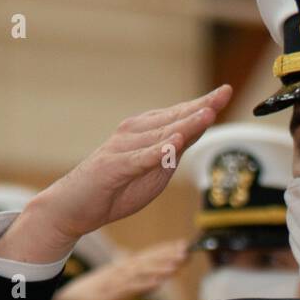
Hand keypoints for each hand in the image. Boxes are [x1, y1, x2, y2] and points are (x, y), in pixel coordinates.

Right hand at [0, 86, 231, 263]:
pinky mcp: (113, 167)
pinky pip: (139, 159)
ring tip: (208, 114)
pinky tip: (173, 144)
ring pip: (160, 135)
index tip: (226, 92)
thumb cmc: (114, 190)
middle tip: (224, 93)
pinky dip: (157, 151)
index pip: (179, 117)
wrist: (74, 207)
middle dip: (200, 107)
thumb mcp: (152, 173)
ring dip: (184, 124)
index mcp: (145, 133)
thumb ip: (171, 155)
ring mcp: (123, 149)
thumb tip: (192, 137)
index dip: (203, 104)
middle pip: (173, 119)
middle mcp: (134, 133)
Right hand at [44, 240, 188, 299]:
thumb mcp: (113, 284)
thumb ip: (132, 280)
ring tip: (179, 262)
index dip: (165, 250)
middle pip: (147, 261)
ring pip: (142, 273)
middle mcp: (119, 272)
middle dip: (168, 255)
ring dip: (161, 267)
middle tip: (187, 249)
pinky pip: (130, 290)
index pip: (147, 256)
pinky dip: (145, 285)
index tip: (184, 245)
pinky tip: (160, 283)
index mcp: (121, 268)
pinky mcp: (109, 297)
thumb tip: (152, 278)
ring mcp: (114, 283)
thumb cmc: (90, 295)